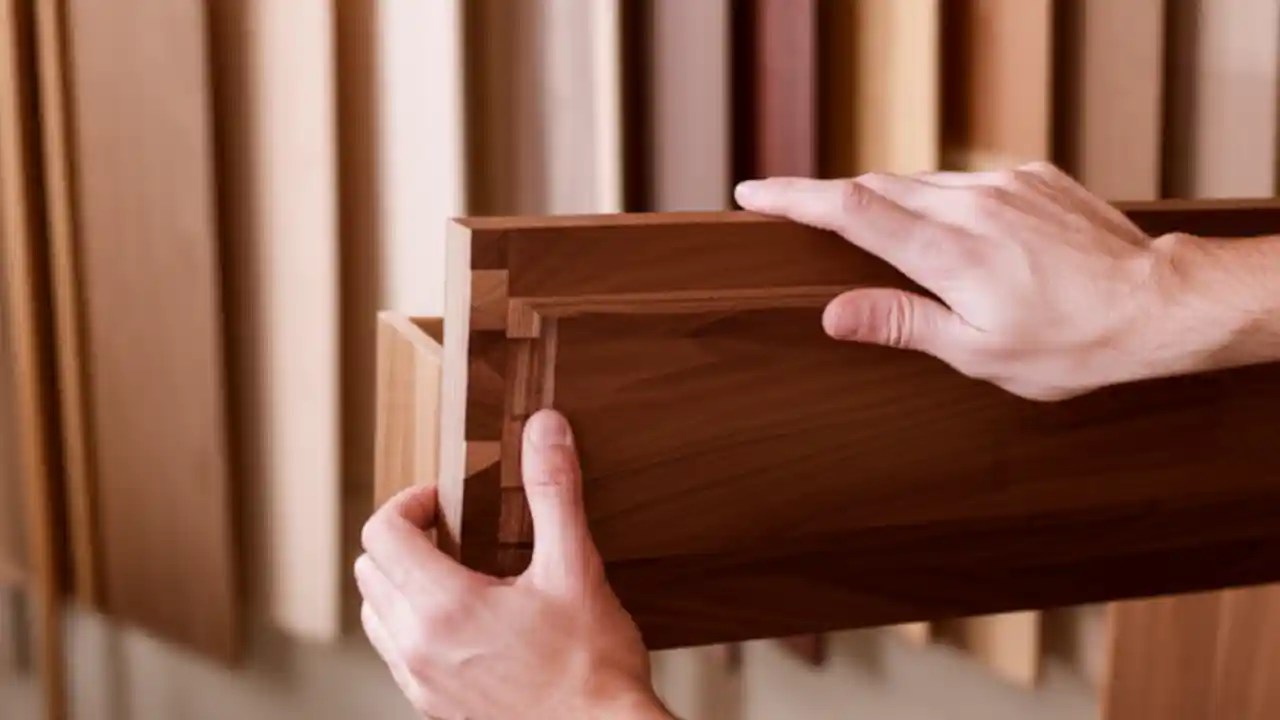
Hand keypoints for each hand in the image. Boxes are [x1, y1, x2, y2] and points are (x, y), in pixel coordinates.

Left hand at [356, 410, 669, 719]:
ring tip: (455, 574)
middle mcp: (418, 648)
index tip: (443, 501)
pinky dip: (413, 627)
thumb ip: (554, 491)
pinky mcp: (434, 709)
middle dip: (403, 539)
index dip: (408, 503)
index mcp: (444, 606)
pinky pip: (397, 655)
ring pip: (376, 616)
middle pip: (369, 570)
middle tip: (450, 531)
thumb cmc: (592, 667)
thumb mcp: (576, 568)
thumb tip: (544, 428)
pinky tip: (465, 623)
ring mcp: (422, 684)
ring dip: (401, 584)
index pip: (381, 533)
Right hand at [736, 163, 1242, 399]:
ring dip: (886, 202)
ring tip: (877, 236)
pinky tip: (950, 232)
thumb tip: (833, 314)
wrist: (1161, 303)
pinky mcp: (1030, 177)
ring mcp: (1002, 184)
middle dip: (828, 198)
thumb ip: (902, 323)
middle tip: (795, 212)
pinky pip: (963, 182)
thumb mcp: (979, 353)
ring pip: (919, 182)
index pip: (849, 208)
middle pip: (875, 187)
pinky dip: (938, 201)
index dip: (793, 197)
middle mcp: (969, 206)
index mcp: (947, 252)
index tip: (752, 194)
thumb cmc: (1073, 343)